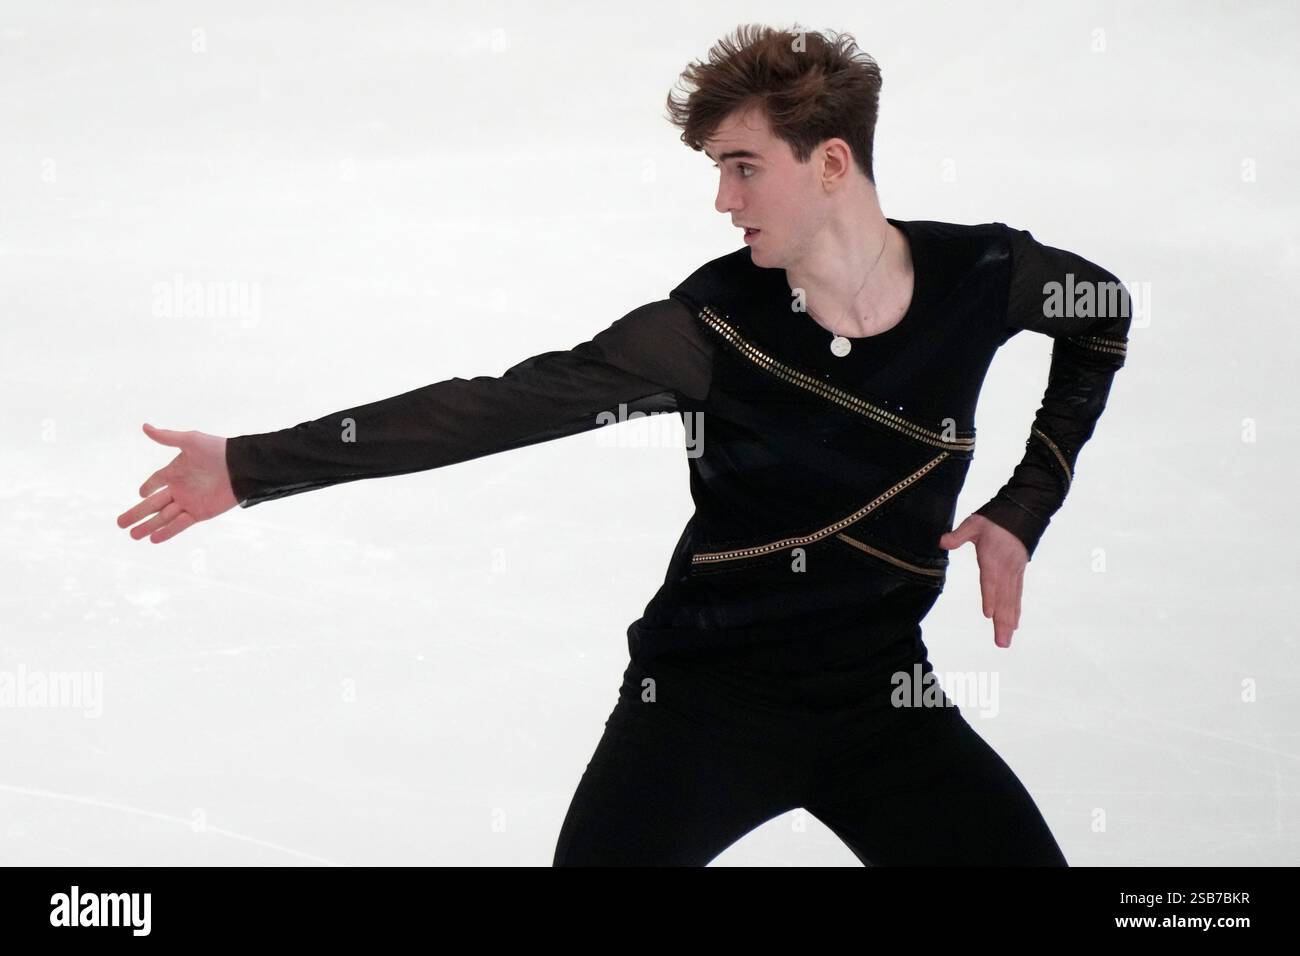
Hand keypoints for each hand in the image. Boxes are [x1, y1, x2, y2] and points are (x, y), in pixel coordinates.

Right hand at [116, 423, 237, 542]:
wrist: (242, 467)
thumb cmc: (217, 450)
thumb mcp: (190, 441)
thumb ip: (167, 437)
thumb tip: (144, 426)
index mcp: (175, 471)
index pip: (156, 481)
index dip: (148, 487)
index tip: (140, 493)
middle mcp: (180, 488)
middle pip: (153, 505)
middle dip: (137, 514)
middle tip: (119, 524)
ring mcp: (189, 502)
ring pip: (163, 517)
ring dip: (148, 527)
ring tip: (132, 535)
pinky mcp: (200, 513)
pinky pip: (180, 524)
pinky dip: (167, 532)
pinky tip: (153, 539)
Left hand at [939, 514, 1027, 648]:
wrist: (1021, 514)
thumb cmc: (993, 521)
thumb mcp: (974, 523)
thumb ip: (959, 535)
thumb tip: (941, 541)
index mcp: (992, 558)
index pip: (990, 581)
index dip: (990, 597)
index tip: (989, 615)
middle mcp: (1005, 570)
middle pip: (1003, 599)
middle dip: (1002, 622)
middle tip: (1001, 642)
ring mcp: (1014, 574)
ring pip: (1011, 601)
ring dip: (1009, 622)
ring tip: (1005, 641)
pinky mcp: (1018, 575)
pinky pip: (1017, 596)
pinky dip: (1016, 612)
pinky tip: (1013, 626)